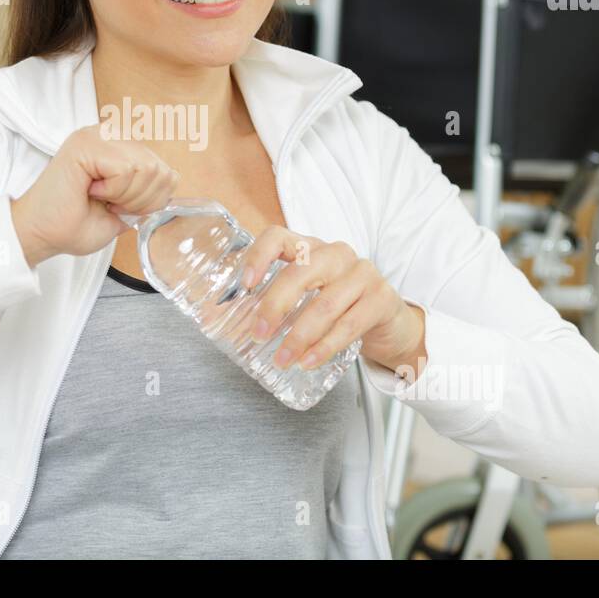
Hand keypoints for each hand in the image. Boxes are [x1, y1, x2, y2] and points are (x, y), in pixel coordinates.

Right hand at [10, 124, 179, 267]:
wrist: (40, 234)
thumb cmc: (72, 225)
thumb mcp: (125, 210)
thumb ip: (148, 192)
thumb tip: (171, 180)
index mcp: (120, 148)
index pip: (167, 172)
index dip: (151, 201)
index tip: (118, 207)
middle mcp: (110, 135)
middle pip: (161, 171)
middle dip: (139, 201)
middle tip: (108, 204)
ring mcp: (98, 135)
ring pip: (146, 169)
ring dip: (125, 196)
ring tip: (98, 197)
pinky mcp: (87, 143)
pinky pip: (126, 170)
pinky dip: (113, 191)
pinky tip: (91, 190)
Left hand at [237, 226, 426, 375]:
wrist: (388, 321)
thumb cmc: (336, 305)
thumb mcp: (303, 297)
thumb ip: (266, 302)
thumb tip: (210, 318)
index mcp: (309, 247)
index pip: (279, 237)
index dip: (259, 256)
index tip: (245, 284)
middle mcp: (335, 254)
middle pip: (301, 272)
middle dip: (275, 305)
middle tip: (259, 334)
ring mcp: (361, 273)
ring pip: (325, 304)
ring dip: (299, 336)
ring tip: (282, 359)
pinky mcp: (381, 298)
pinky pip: (349, 325)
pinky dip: (324, 347)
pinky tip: (308, 361)